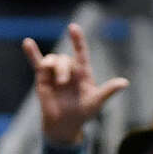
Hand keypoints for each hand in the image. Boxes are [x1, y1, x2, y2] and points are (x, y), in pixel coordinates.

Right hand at [21, 22, 128, 145]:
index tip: (73, 28)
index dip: (77, 40)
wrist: (65, 125)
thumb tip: (125, 82)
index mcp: (83, 72)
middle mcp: (69, 70)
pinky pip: (37, 63)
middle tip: (63, 83)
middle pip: (65, 59)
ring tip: (57, 81)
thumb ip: (108, 91)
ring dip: (55, 67)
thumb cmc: (83, 113)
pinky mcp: (43, 78)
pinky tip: (27, 42)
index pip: (80, 52)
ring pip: (53, 60)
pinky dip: (32, 53)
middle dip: (63, 68)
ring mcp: (55, 73)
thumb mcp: (96, 102)